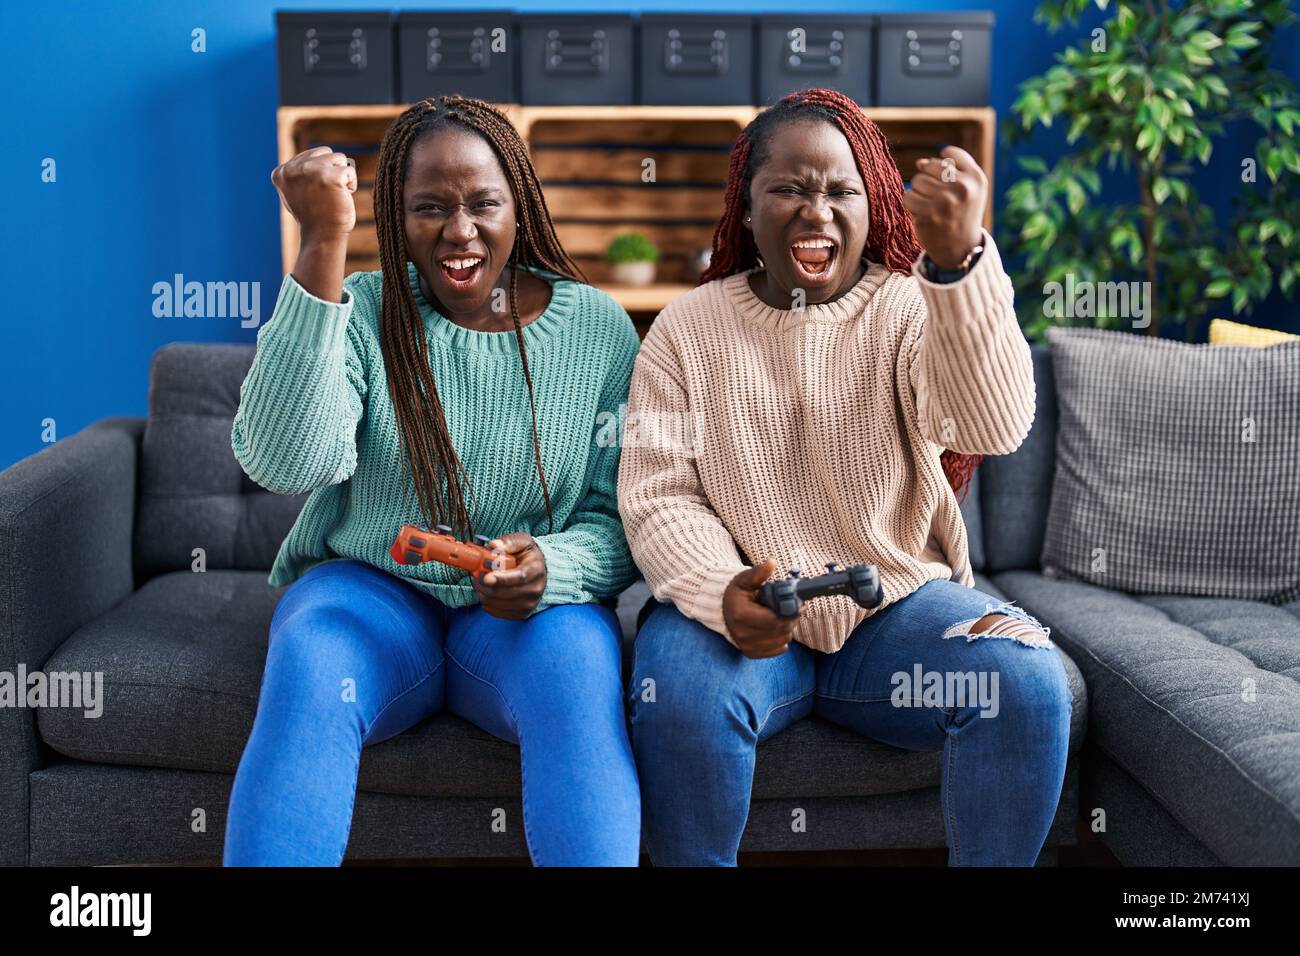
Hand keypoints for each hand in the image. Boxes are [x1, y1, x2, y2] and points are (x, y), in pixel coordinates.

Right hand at [271, 146, 357, 243]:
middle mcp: (294, 168)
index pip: (312, 155)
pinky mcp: (331, 177)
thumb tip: (309, 162)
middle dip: (332, 170)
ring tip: (334, 195)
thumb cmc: (314, 216)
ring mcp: (312, 171)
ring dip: (342, 176)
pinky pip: (350, 171)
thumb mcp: (295, 193)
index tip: (314, 194)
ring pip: (339, 158)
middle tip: (327, 194)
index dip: (320, 174)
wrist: (322, 236)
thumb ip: (297, 175)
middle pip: (326, 153)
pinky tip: (342, 198)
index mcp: (282, 172)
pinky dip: (351, 185)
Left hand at [472, 532, 546, 619]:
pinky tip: (487, 591)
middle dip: (485, 585)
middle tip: (476, 575)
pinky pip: (496, 612)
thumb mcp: (522, 542)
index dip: (501, 579)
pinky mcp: (521, 614)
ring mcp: (529, 604)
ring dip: (483, 593)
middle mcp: (535, 590)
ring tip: (481, 582)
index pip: (519, 578)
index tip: (486, 577)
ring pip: (497, 604)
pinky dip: (487, 602)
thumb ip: (508, 542)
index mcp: (536, 570)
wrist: (539, 572)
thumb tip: (494, 546)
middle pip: (505, 593)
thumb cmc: (527, 555)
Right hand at [722, 559, 797, 658]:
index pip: (775, 620)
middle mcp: (743, 634)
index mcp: (742, 615)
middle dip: (792, 620)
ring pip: (782, 641)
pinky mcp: (750, 653)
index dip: (790, 613)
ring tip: (784, 617)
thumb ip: (759, 573)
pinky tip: (776, 628)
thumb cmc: (736, 592)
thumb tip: (771, 562)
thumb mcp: (745, 579)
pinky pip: (778, 650)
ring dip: (787, 629)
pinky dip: (781, 640)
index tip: (798, 604)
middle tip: (795, 608)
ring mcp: (746, 646)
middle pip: (781, 632)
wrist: (721, 609)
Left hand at [901, 145, 986, 269]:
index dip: (941, 164)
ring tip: (930, 206)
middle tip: (938, 198)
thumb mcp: (969, 189)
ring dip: (918, 192)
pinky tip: (922, 213)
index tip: (945, 180)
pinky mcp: (928, 213)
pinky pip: (908, 197)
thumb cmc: (962, 214)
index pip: (950, 154)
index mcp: (976, 178)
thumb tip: (919, 162)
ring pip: (917, 181)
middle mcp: (963, 187)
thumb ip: (949, 170)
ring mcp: (945, 200)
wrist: (960, 249)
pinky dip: (910, 205)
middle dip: (927, 179)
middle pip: (929, 166)